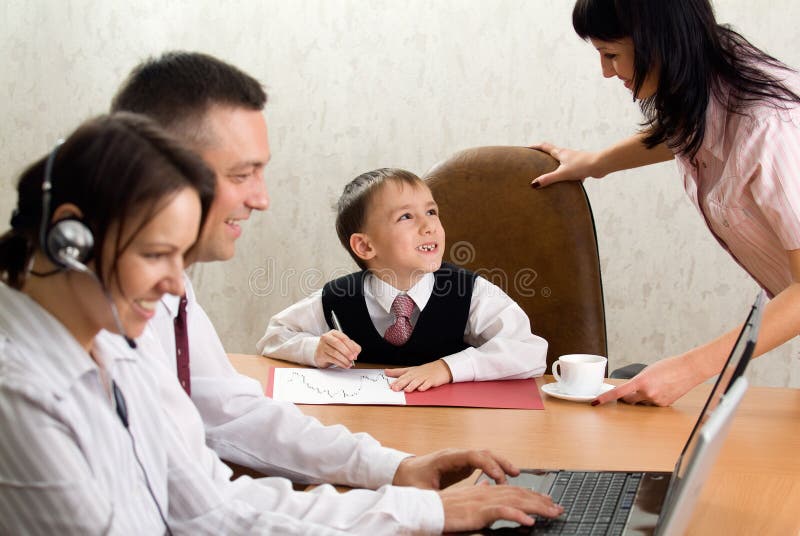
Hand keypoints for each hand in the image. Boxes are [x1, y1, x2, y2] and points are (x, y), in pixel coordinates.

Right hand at [313, 330, 359, 367]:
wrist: (320, 353)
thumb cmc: (333, 347)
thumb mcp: (343, 344)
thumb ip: (352, 346)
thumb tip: (357, 351)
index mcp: (334, 333)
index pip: (343, 338)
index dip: (351, 346)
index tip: (355, 353)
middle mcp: (327, 338)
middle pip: (338, 343)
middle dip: (347, 352)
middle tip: (352, 358)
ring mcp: (322, 346)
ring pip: (335, 353)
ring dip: (344, 359)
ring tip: (349, 363)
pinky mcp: (321, 355)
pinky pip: (332, 359)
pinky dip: (340, 363)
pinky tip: (344, 365)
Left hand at [384, 359, 451, 391]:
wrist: (440, 368)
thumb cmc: (424, 370)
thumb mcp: (410, 370)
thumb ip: (397, 372)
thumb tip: (385, 371)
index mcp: (411, 372)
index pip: (402, 376)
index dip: (396, 381)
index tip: (390, 386)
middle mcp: (416, 374)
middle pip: (408, 379)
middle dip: (401, 384)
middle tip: (395, 388)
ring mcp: (424, 377)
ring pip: (417, 381)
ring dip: (412, 385)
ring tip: (407, 390)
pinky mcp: (432, 380)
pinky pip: (428, 383)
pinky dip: (424, 386)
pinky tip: (421, 389)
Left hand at [392, 448, 520, 488]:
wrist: (402, 471)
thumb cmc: (410, 481)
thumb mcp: (420, 492)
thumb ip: (433, 499)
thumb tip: (442, 509)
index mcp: (446, 459)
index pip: (473, 456)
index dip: (488, 466)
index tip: (499, 479)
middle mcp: (455, 455)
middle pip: (483, 452)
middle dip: (501, 461)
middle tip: (516, 473)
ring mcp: (459, 458)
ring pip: (484, 455)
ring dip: (500, 463)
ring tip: (516, 474)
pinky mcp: (461, 464)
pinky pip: (481, 463)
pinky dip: (493, 468)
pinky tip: (502, 478)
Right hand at [439, 481, 562, 532]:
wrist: (427, 509)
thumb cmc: (443, 507)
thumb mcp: (464, 497)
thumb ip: (477, 491)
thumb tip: (486, 484)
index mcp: (485, 490)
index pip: (514, 490)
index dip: (533, 495)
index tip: (548, 501)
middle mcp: (487, 492)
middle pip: (520, 494)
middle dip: (542, 501)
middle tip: (558, 508)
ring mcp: (483, 501)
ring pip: (516, 500)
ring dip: (537, 507)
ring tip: (553, 513)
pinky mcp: (478, 512)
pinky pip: (501, 512)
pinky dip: (517, 515)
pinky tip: (529, 521)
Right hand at [529, 142, 603, 187]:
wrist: (600, 165)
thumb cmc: (582, 165)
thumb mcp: (562, 173)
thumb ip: (548, 179)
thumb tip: (534, 184)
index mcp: (560, 153)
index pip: (544, 147)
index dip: (535, 147)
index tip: (527, 148)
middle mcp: (567, 154)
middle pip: (553, 153)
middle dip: (544, 156)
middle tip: (536, 160)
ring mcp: (574, 160)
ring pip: (563, 163)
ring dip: (557, 167)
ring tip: (551, 175)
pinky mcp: (581, 167)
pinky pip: (572, 172)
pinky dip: (569, 177)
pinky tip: (570, 185)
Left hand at [592, 354, 704, 406]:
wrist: (689, 370)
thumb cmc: (669, 366)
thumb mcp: (647, 371)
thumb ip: (637, 382)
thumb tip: (630, 391)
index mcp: (641, 382)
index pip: (618, 392)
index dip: (605, 398)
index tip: (595, 402)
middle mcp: (647, 393)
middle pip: (628, 400)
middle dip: (626, 397)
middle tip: (632, 389)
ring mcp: (656, 401)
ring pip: (640, 402)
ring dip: (641, 397)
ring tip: (654, 385)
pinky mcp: (663, 405)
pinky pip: (651, 404)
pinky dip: (652, 398)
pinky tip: (662, 390)